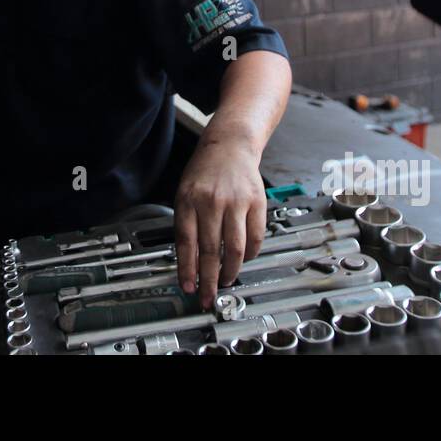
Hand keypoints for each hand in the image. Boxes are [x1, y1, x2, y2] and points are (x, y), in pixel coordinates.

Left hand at [173, 139, 266, 310]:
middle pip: (211, 250)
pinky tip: (244, 260)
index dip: (187, 269)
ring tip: (226, 282)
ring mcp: (236, 202)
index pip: (187, 243)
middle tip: (207, 296)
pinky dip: (250, 254)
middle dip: (208, 279)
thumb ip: (186, 224)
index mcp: (189, 200)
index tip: (188, 287)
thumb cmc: (205, 171)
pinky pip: (255, 237)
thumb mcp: (185, 193)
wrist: (230, 145)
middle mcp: (212, 202)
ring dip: (230, 271)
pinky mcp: (256, 202)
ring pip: (235, 248)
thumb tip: (191, 262)